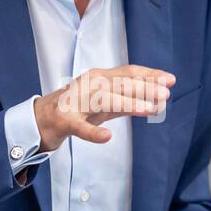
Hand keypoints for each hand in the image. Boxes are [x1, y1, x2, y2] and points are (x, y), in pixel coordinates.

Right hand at [33, 65, 173, 151]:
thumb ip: (127, 101)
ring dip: (128, 103)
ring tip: (148, 109)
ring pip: (104, 100)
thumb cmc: (77, 109)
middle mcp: (89, 85)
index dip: (149, 75)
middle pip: (119, 84)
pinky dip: (93, 133)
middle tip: (165, 93)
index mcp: (99, 78)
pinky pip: (80, 127)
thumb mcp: (104, 102)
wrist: (40, 119)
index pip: (128, 73)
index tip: (170, 80)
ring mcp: (76, 102)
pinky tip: (107, 137)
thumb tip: (157, 100)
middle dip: (144, 87)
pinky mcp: (65, 121)